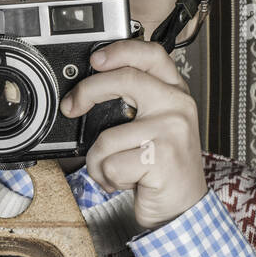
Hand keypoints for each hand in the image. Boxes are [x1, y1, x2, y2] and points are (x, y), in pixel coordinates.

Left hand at [59, 40, 207, 230]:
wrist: (184, 206)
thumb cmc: (161, 167)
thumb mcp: (153, 127)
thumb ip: (133, 104)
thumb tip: (86, 91)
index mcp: (175, 93)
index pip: (151, 55)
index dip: (121, 50)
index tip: (95, 59)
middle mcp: (177, 106)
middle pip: (124, 80)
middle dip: (87, 92)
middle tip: (71, 107)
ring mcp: (171, 131)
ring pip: (107, 138)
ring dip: (99, 162)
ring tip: (116, 169)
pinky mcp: (161, 158)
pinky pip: (111, 164)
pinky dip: (108, 179)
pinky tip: (125, 182)